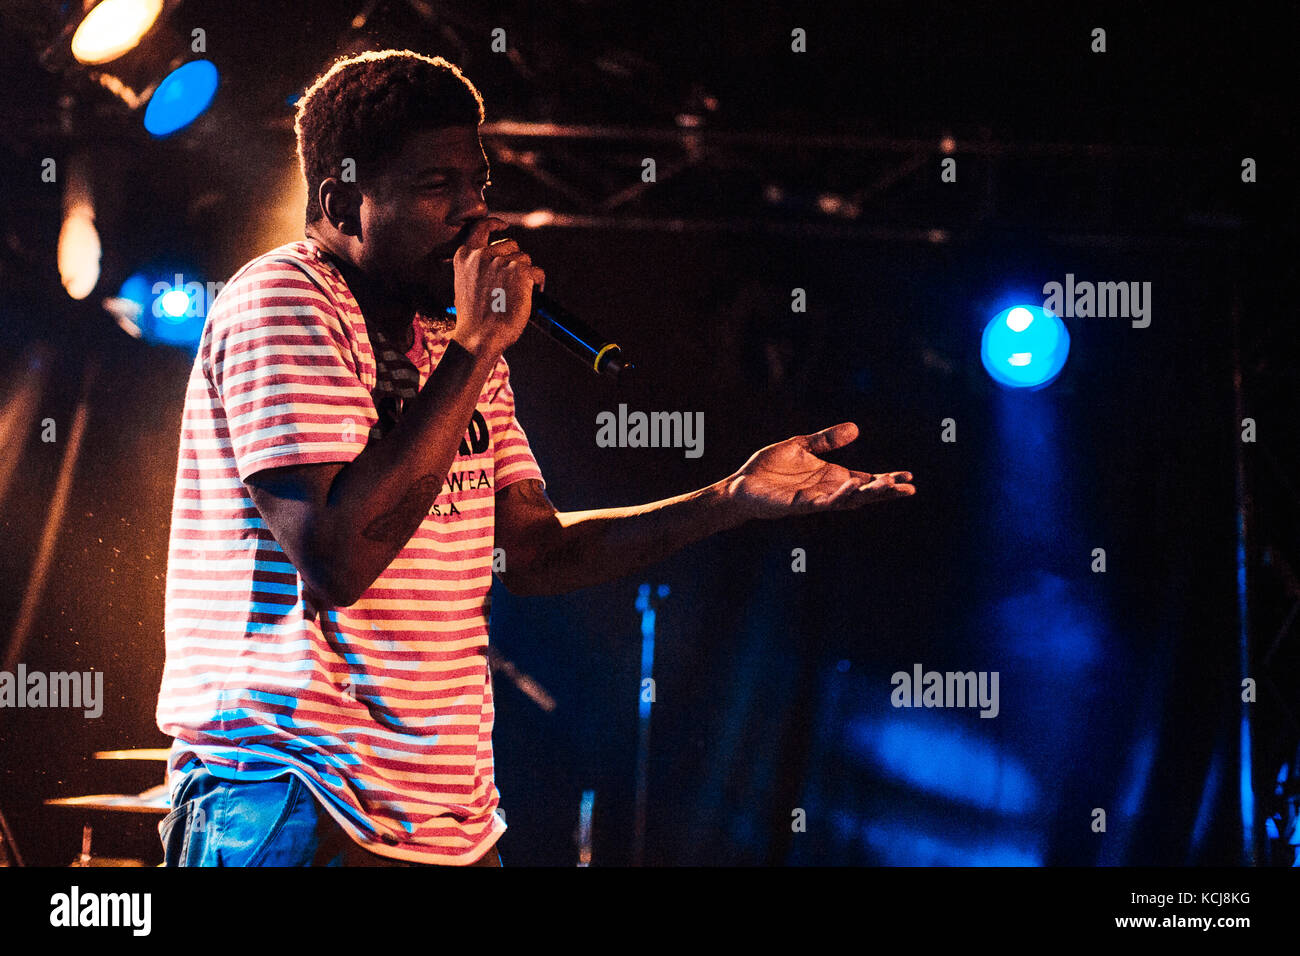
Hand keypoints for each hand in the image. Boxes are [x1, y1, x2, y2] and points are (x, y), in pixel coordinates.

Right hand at [449, 217, 545, 358]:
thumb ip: (477, 268)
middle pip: (511, 245)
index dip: (495, 223)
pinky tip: (532, 297)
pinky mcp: (520, 272)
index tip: (504, 224)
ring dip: (526, 274)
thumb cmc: (473, 320)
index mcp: (465, 256)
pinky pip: (537, 272)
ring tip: (520, 295)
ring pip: (525, 259)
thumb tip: (498, 261)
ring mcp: (501, 262)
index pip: (481, 227)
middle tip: (514, 283)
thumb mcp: (464, 286)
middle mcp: (482, 255)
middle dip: (516, 260)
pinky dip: (538, 284)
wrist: (479, 337)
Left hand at [722, 422, 914, 521]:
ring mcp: (813, 500)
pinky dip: (836, 497)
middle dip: (885, 491)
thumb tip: (856, 428)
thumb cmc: (768, 469)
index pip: (865, 481)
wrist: (739, 485)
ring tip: (888, 487)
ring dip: (866, 494)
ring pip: (846, 501)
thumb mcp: (800, 446)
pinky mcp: (796, 505)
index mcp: (831, 478)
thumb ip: (826, 440)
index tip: (908, 477)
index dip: (886, 480)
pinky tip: (849, 488)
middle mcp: (826, 491)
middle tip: (909, 488)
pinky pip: (821, 503)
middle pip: (863, 494)